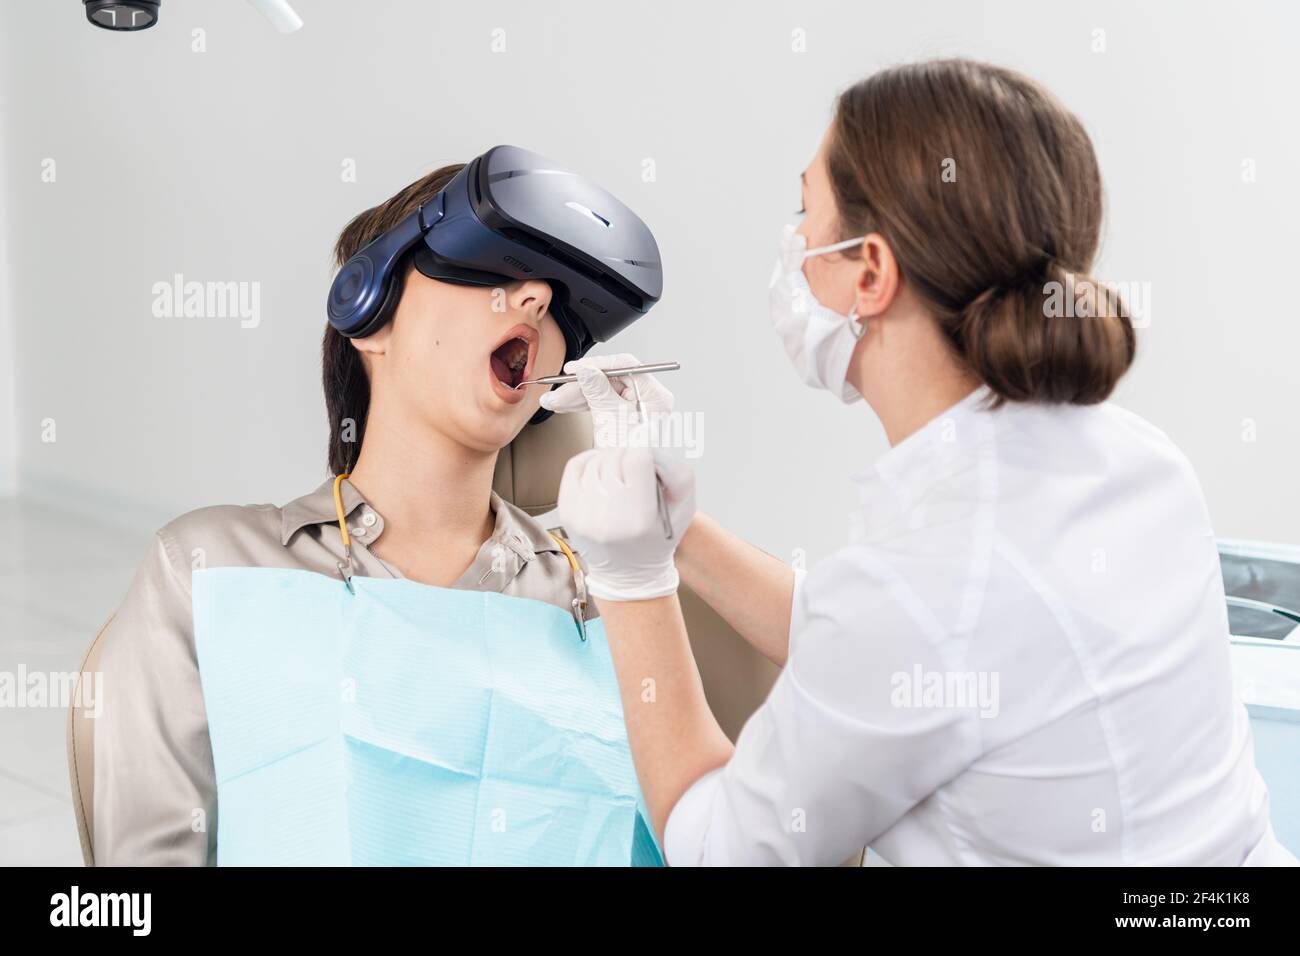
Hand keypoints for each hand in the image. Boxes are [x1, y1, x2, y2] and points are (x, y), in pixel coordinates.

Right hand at [538, 352, 673, 448]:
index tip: (573, 369)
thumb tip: (586, 371)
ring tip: (553, 402)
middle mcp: (648, 399)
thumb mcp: (610, 420)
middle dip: (580, 386)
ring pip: (603, 392)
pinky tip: (565, 406)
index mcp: (654, 395)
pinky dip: (583, 405)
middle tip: (557, 392)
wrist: (630, 484)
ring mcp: (636, 408)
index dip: (597, 365)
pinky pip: (602, 404)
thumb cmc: (629, 457)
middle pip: (610, 381)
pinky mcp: (624, 418)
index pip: (625, 367)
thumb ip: (598, 391)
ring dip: (576, 396)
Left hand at [556, 447, 695, 601]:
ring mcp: (583, 515)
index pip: (638, 458)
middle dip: (628, 461)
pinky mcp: (567, 512)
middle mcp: (607, 517)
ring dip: (610, 462)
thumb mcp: (685, 506)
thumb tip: (647, 445)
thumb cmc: (658, 537)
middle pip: (616, 457)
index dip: (646, 457)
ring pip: (596, 459)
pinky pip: (575, 466)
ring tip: (619, 481)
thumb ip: (676, 470)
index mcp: (639, 518)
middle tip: (634, 478)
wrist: (628, 573)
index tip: (647, 468)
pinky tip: (601, 474)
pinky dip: (590, 461)